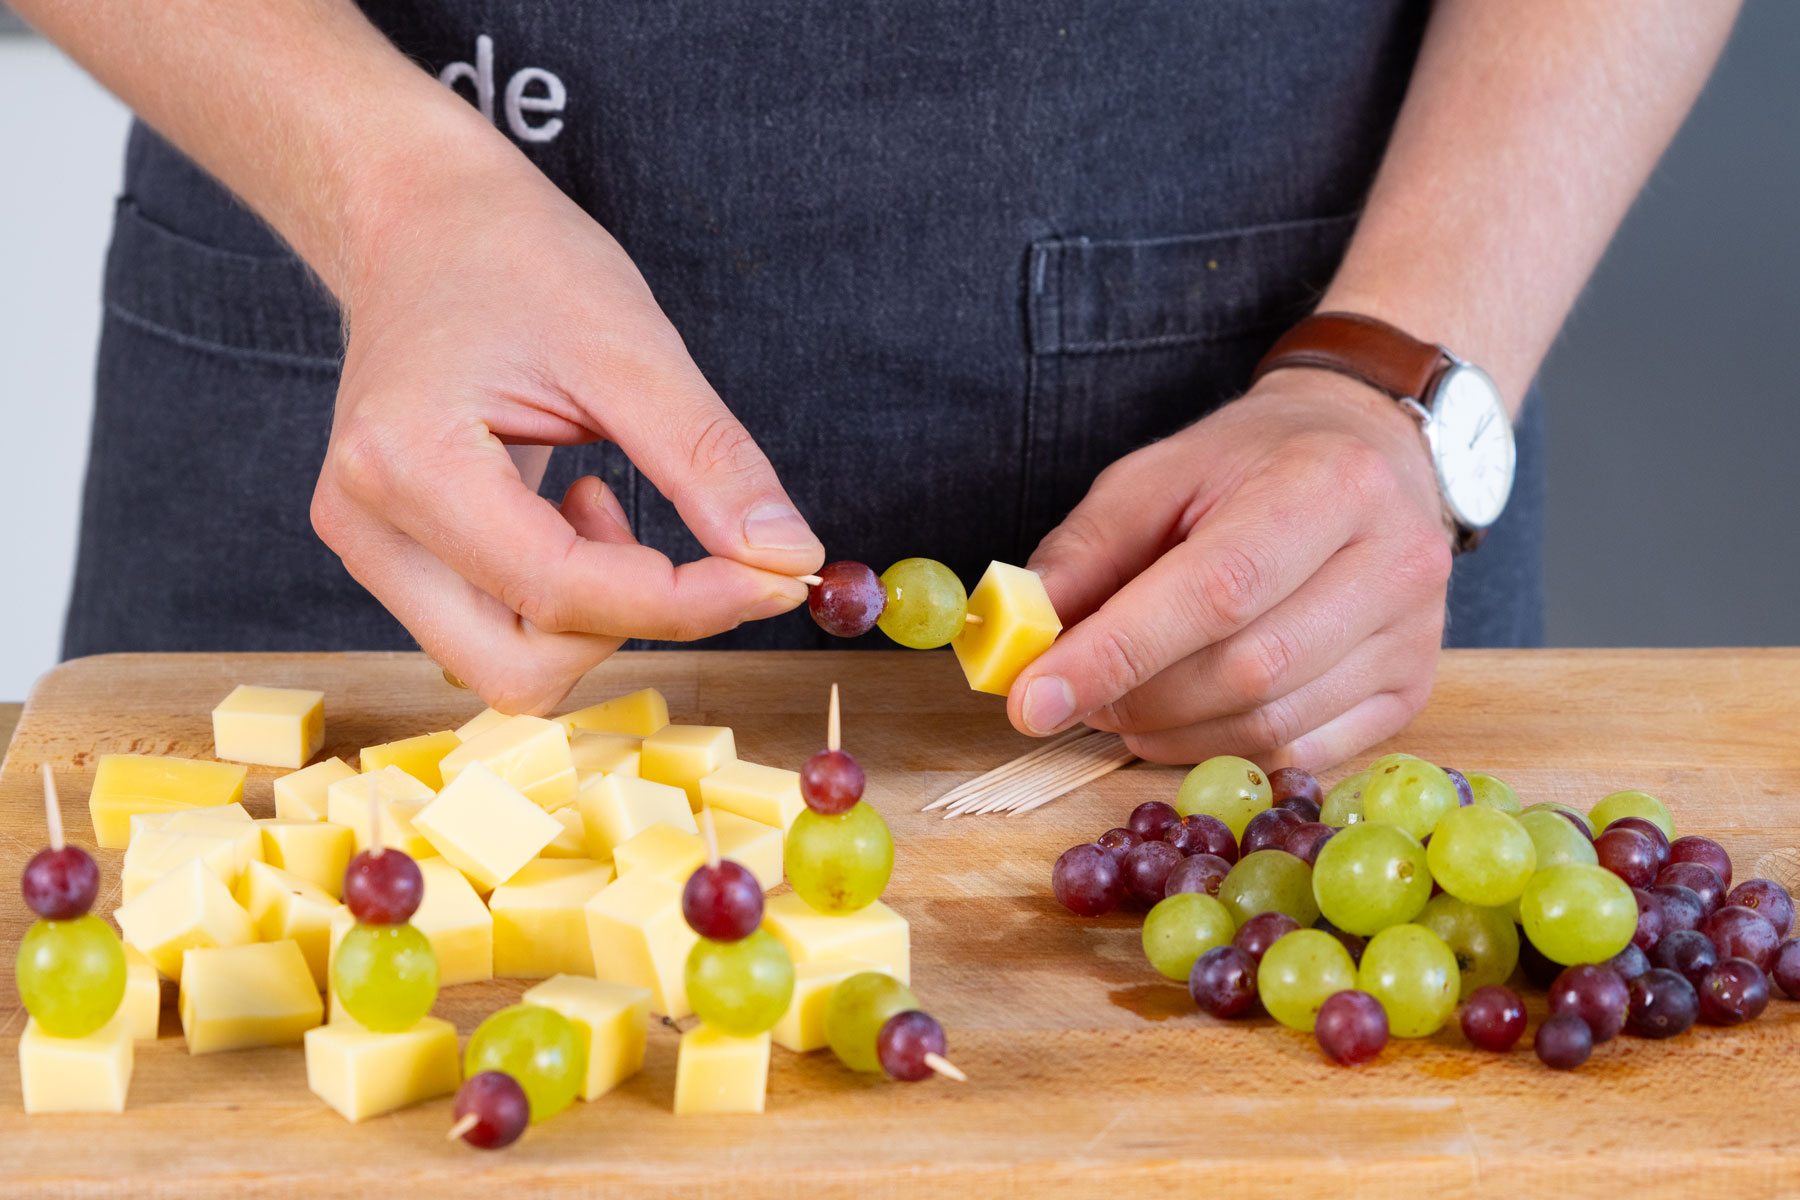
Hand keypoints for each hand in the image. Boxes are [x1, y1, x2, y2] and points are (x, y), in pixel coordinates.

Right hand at [310, 152, 821, 713]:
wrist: (421, 221)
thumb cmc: (512, 258)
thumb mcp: (629, 343)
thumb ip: (708, 460)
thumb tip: (786, 559)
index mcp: (404, 460)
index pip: (562, 591)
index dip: (688, 601)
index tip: (776, 577)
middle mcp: (365, 523)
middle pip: (520, 667)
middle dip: (629, 623)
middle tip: (682, 543)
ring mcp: (370, 547)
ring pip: (507, 667)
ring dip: (594, 614)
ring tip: (603, 501)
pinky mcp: (394, 557)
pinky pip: (495, 632)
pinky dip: (564, 601)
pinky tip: (572, 514)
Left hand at [1009, 369, 1455, 769]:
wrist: (1368, 453)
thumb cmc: (1250, 465)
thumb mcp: (1155, 477)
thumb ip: (1085, 554)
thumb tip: (1021, 640)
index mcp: (1325, 485)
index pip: (1214, 591)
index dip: (1116, 653)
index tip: (1032, 698)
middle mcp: (1394, 560)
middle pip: (1245, 669)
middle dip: (1136, 698)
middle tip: (1074, 694)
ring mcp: (1416, 634)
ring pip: (1270, 724)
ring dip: (1171, 734)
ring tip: (1124, 703)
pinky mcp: (1413, 689)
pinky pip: (1301, 754)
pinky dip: (1222, 749)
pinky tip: (1187, 718)